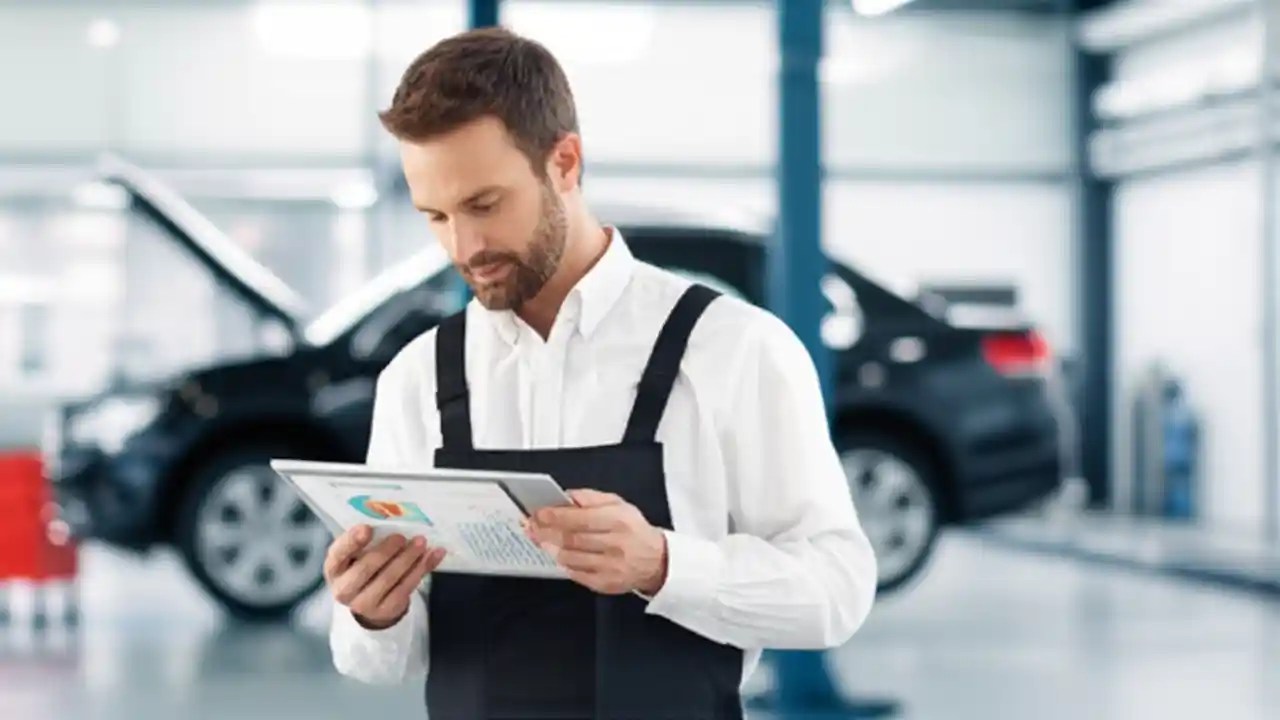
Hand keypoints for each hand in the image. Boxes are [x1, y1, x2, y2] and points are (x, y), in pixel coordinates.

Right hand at [324, 524, 446, 629]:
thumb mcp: (357, 554)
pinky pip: (406, 588)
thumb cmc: (362, 566)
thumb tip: (393, 518)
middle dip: (386, 551)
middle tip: (401, 537)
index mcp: (334, 568)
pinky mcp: (387, 609)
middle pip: (366, 568)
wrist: (369, 601)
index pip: (338, 554)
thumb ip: (368, 540)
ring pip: (389, 578)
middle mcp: (344, 589)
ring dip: (408, 558)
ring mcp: (364, 604)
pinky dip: (421, 569)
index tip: (367, 528)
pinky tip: (433, 554)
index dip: (352, 541)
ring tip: (421, 542)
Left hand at [524, 489, 667, 595]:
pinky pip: (575, 573)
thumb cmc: (633, 529)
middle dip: (546, 531)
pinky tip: (557, 553)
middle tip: (531, 526)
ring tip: (540, 538)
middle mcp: (616, 544)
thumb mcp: (618, 504)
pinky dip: (562, 562)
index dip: (554, 516)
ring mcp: (611, 567)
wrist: (655, 560)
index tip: (538, 513)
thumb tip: (567, 496)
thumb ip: (591, 497)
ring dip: (550, 547)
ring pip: (570, 557)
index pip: (580, 518)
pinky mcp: (605, 584)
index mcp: (619, 521)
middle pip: (571, 539)